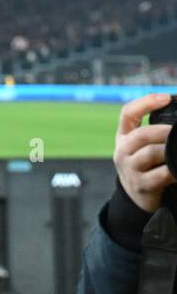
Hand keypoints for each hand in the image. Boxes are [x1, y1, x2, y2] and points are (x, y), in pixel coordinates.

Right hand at [113, 94, 176, 214]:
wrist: (135, 196)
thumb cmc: (145, 164)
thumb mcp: (139, 146)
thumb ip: (151, 133)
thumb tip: (175, 118)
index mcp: (123, 136)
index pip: (128, 113)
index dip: (146, 103)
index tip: (167, 97)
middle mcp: (123, 150)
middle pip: (141, 135)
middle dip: (164, 131)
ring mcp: (130, 169)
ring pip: (151, 153)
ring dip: (170, 149)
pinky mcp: (142, 185)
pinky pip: (161, 174)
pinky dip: (173, 170)